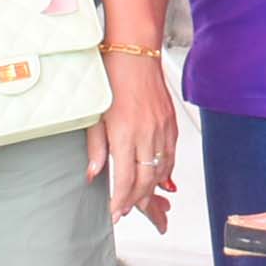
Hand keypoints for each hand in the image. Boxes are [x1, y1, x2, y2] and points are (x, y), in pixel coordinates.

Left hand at [94, 52, 177, 225]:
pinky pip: (171, 154)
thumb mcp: (94, 115)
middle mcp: (147, 133)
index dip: (120, 201)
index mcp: (125, 133)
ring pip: (162, 170)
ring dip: (152, 188)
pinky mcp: (171, 122)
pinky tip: (157, 175)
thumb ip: (95, 147)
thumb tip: (94, 173)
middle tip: (126, 210)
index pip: (125, 180)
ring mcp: (162, 128)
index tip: (115, 212)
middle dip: (137, 201)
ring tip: (141, 199)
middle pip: (146, 181)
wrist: (134, 52)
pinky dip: (165, 169)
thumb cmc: (112, 77)